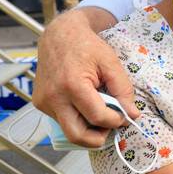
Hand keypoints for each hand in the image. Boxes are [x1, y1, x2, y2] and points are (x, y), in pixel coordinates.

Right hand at [31, 8, 135, 146]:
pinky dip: (77, 119)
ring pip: (69, 131)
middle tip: (111, 127)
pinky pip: (62, 121)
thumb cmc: (86, 46)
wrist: (59, 35)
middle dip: (98, 138)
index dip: (115, 121)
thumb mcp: (111, 63)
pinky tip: (84, 104)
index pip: (97, 117)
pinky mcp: (40, 104)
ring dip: (88, 128)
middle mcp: (54, 97)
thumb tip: (132, 115)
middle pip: (77, 136)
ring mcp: (44, 102)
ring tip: (99, 111)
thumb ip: (123, 90)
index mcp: (72, 85)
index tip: (124, 116)